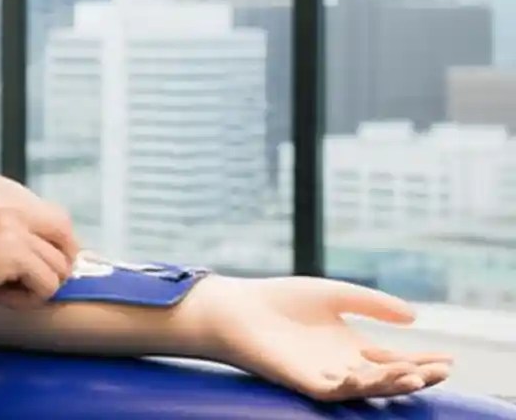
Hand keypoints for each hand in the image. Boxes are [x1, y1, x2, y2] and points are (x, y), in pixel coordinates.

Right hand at [0, 194, 71, 315]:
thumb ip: (8, 242)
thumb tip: (50, 264)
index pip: (53, 218)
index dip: (59, 247)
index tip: (52, 268)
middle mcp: (7, 208)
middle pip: (64, 236)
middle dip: (59, 266)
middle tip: (42, 286)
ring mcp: (11, 228)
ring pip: (58, 266)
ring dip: (40, 287)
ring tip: (10, 296)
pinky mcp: (12, 252)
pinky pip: (47, 283)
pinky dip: (31, 299)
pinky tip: (6, 299)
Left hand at [194, 275, 452, 400]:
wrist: (237, 308)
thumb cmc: (281, 300)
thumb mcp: (335, 295)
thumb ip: (372, 304)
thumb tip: (415, 318)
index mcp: (352, 347)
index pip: (395, 360)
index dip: (422, 360)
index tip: (450, 358)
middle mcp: (342, 366)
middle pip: (387, 378)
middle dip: (416, 376)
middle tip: (442, 370)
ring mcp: (324, 376)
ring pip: (366, 388)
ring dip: (391, 383)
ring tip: (416, 374)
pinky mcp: (303, 382)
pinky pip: (335, 390)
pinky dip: (354, 385)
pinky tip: (368, 374)